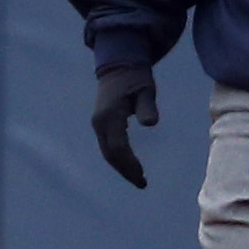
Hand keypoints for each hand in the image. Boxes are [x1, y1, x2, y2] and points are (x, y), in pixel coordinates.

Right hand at [92, 65, 158, 188]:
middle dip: (125, 170)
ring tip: (138, 178)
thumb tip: (150, 124)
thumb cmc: (135, 77)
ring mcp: (98, 122)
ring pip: (107, 151)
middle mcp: (100, 122)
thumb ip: (147, 106)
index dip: (130, 164)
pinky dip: (117, 158)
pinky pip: (107, 145)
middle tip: (142, 183)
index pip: (118, 147)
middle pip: (110, 153)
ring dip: (121, 166)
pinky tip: (130, 164)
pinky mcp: (100, 122)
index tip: (143, 177)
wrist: (117, 65)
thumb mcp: (146, 89)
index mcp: (110, 115)